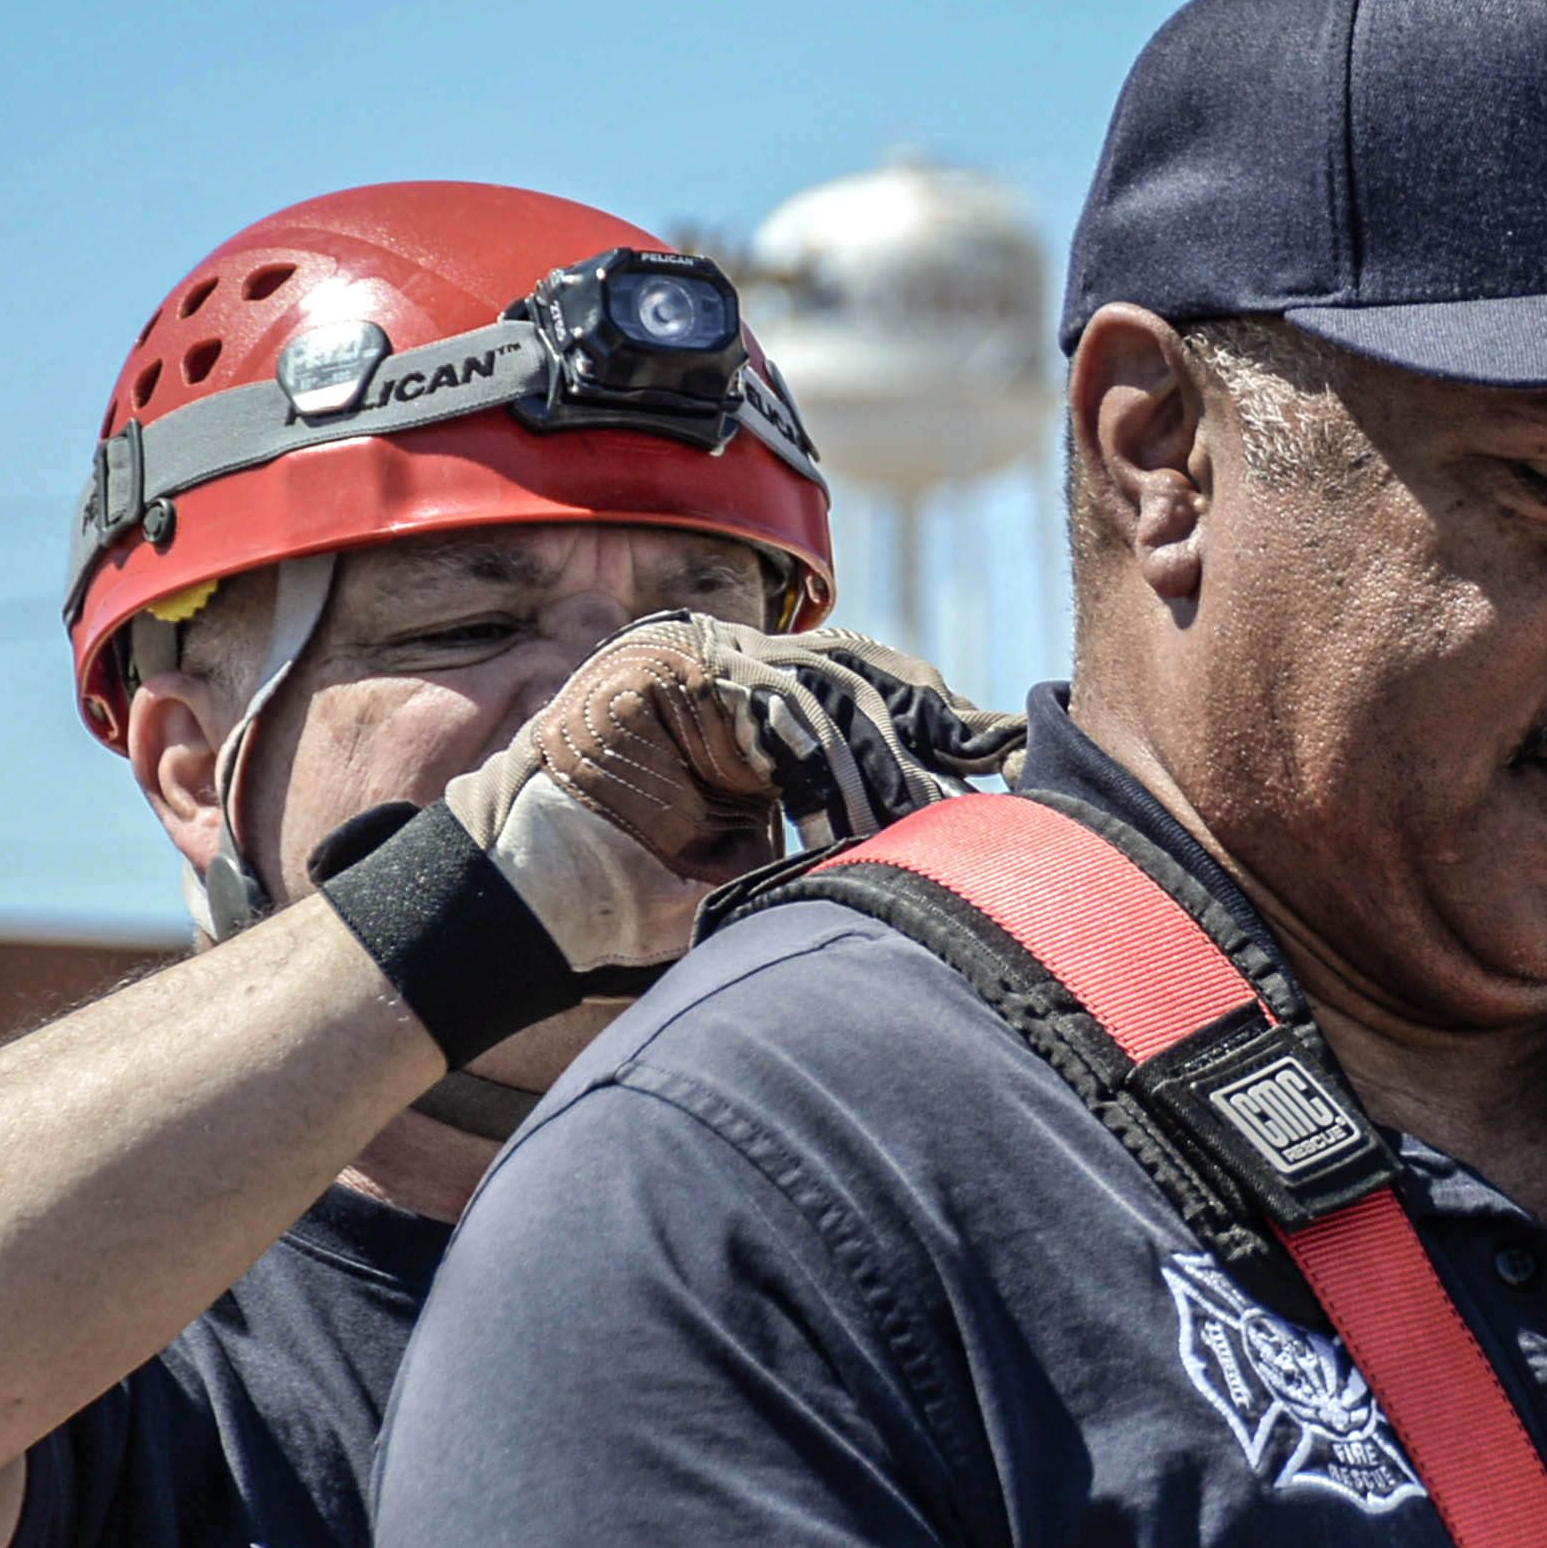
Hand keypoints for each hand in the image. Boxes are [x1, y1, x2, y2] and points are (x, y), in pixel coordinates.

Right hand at [530, 616, 1018, 869]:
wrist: (536, 897)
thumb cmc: (644, 890)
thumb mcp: (764, 851)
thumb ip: (836, 824)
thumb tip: (948, 842)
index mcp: (759, 694)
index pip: (872, 684)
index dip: (943, 717)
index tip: (1010, 753)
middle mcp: (732, 656)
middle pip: (863, 676)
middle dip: (928, 736)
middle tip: (976, 800)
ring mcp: (694, 651)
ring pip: (824, 691)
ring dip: (870, 772)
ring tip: (904, 834)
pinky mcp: (664, 666)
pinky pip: (767, 704)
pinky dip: (809, 764)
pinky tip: (836, 822)